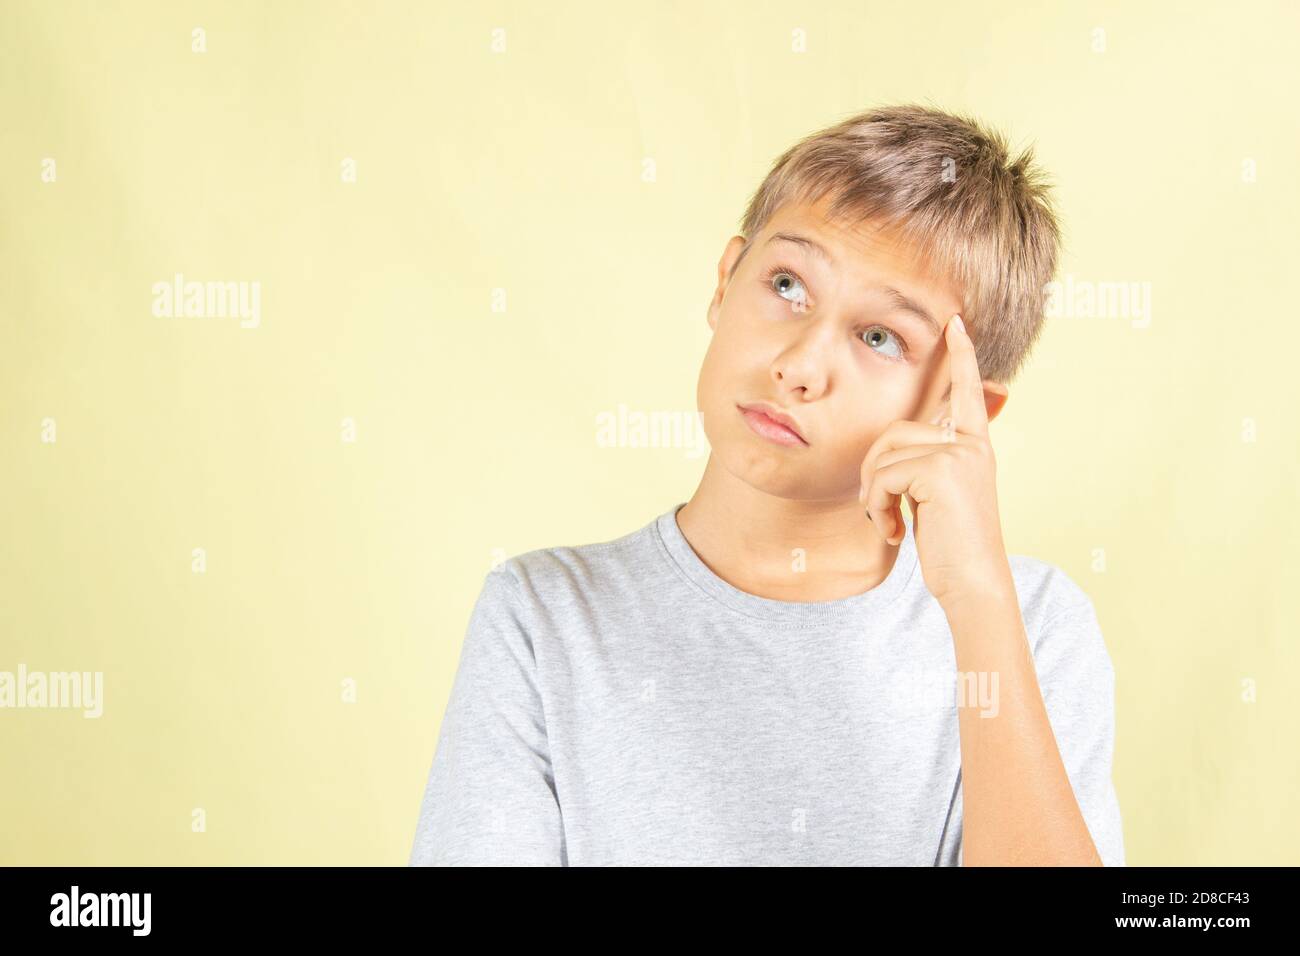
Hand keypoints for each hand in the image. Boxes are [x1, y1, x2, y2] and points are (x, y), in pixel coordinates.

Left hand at [857, 314, 1011, 607]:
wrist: (973, 585)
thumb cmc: (951, 550)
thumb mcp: (937, 500)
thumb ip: (924, 468)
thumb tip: (893, 453)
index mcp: (974, 448)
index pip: (966, 394)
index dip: (961, 357)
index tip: (956, 321)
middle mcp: (971, 445)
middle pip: (893, 433)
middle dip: (873, 474)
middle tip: (880, 512)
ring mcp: (958, 455)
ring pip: (884, 455)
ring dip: (872, 495)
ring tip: (887, 524)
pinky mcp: (941, 470)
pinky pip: (883, 475)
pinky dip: (876, 506)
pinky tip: (892, 532)